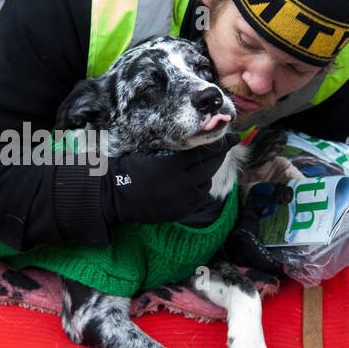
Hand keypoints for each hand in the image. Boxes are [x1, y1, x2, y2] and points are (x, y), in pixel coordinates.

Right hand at [102, 133, 237, 226]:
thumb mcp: (151, 153)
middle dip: (221, 153)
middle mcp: (183, 184)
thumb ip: (174, 150)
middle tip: (231, 142)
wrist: (116, 197)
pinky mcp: (180, 211)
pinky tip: (195, 181)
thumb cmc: (129, 170)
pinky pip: (198, 198)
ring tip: (206, 163)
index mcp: (175, 167)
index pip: (205, 152)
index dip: (221, 143)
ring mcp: (183, 200)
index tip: (232, 136)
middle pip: (211, 166)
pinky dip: (199, 188)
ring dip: (208, 172)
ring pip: (206, 182)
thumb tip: (196, 139)